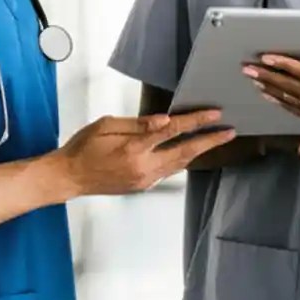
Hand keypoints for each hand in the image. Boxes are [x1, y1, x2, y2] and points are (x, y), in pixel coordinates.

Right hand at [57, 111, 235, 194]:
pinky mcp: (143, 186)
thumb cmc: (83, 147)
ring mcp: (144, 180)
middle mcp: (143, 168)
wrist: (69, 177)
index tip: (213, 113)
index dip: (195, 121)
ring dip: (200, 151)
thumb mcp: (106, 125)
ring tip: (217, 139)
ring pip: (180, 164)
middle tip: (229, 131)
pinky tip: (191, 151)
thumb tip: (165, 120)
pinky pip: (169, 171)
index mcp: (133, 149)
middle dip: (209, 141)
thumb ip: (138, 124)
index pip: (172, 131)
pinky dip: (182, 160)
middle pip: (185, 152)